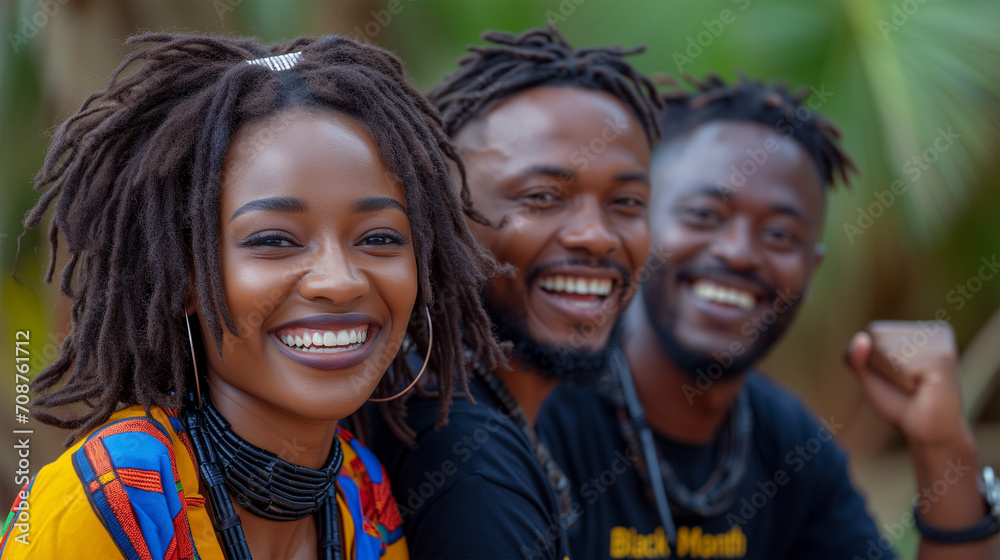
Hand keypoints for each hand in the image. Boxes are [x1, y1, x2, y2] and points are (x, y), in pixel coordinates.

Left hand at [844, 320, 970, 447]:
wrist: (928, 432)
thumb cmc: (899, 401)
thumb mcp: (869, 374)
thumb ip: (855, 355)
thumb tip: (861, 339)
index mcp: (919, 328)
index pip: (874, 332)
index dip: (875, 361)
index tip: (898, 376)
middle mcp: (933, 330)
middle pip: (879, 339)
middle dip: (883, 368)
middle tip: (908, 385)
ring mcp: (941, 343)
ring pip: (887, 351)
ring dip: (894, 377)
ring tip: (916, 388)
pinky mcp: (943, 359)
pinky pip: (900, 366)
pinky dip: (903, 383)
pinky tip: (922, 390)